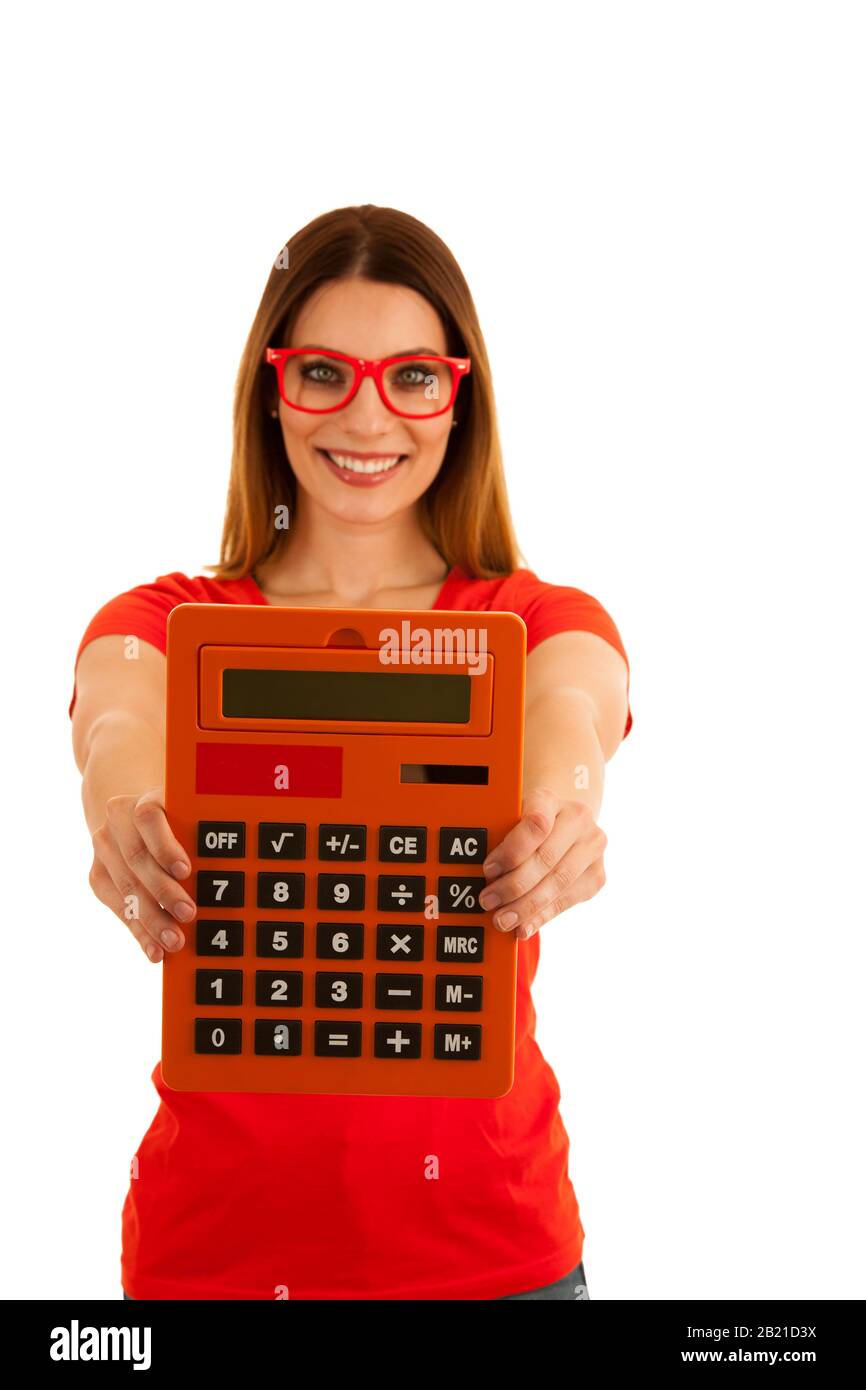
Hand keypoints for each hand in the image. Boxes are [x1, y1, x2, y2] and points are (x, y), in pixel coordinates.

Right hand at [89, 787, 196, 963]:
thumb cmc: (180, 823)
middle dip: (164, 892)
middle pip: (138, 858)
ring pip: (126, 886)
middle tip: (190, 914)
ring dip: (151, 919)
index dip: (166, 845)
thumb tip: (234, 862)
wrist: (137, 821)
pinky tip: (154, 950)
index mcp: (145, 799)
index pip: (149, 817)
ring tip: (174, 941)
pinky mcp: (98, 875)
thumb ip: (205, 831)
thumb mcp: (192, 817)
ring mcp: (104, 847)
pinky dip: (138, 931)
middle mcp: (119, 820)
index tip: (186, 870)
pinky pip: (117, 906)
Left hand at [478, 787, 606, 939]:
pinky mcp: (597, 874)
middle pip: (546, 858)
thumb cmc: (526, 826)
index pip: (535, 824)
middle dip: (513, 885)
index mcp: (551, 799)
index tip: (488, 870)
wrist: (562, 825)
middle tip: (488, 901)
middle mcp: (578, 819)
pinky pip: (568, 900)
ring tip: (503, 920)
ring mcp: (593, 847)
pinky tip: (525, 926)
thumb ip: (500, 837)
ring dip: (527, 906)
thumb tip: (484, 876)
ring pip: (558, 882)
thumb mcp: (511, 819)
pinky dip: (543, 916)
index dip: (511, 851)